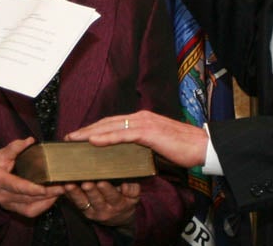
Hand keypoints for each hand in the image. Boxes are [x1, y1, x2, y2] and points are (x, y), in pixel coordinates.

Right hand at [0, 137, 66, 216]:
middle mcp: (3, 195)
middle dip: (47, 194)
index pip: (17, 186)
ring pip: (30, 207)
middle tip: (63, 186)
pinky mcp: (13, 209)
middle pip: (28, 198)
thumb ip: (14, 147)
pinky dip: (42, 207)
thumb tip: (29, 140)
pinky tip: (52, 199)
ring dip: (47, 201)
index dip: (32, 188)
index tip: (46, 188)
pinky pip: (29, 212)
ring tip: (61, 191)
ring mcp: (8, 204)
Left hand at [63, 180, 139, 227]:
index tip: (102, 182)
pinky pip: (74, 203)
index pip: (113, 197)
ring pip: (82, 202)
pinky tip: (63, 187)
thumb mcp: (133, 198)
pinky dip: (68, 195)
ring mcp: (92, 211)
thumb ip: (132, 191)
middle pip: (96, 200)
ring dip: (75, 193)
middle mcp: (104, 209)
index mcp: (118, 204)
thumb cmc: (125, 203)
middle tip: (85, 183)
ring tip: (69, 185)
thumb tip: (127, 185)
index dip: (107, 190)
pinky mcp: (83, 210)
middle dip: (90, 191)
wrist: (119, 219)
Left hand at [64, 110, 207, 168]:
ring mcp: (144, 123)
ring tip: (74, 139)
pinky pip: (122, 135)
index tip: (79, 135)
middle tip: (69, 137)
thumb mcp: (157, 146)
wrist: (203, 146)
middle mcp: (141, 117)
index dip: (95, 128)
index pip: (113, 123)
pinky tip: (93, 141)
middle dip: (86, 129)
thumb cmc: (183, 148)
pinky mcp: (149, 133)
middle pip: (107, 122)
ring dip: (90, 133)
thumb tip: (127, 155)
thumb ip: (141, 147)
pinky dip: (106, 137)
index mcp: (142, 120)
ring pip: (111, 127)